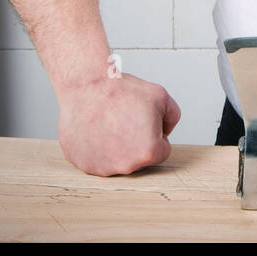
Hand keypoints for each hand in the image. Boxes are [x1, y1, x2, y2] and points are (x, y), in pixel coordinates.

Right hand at [56, 72, 181, 175]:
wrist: (84, 87)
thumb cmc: (119, 91)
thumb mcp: (161, 96)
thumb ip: (172, 116)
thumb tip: (165, 131)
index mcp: (148, 152)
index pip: (162, 150)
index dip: (155, 131)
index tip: (141, 119)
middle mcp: (126, 166)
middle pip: (139, 157)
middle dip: (135, 141)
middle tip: (123, 119)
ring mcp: (103, 168)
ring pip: (118, 160)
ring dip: (116, 146)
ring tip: (108, 123)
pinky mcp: (84, 165)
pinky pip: (97, 160)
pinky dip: (97, 148)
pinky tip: (95, 130)